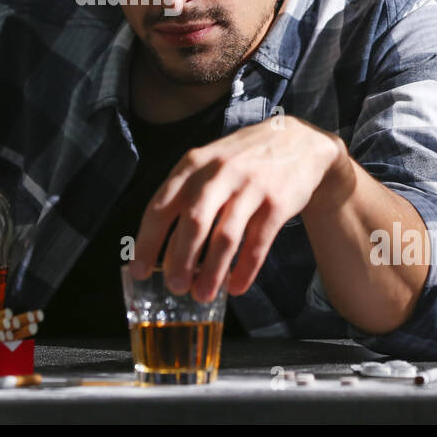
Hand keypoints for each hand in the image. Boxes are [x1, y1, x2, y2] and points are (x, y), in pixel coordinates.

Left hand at [128, 116, 348, 302]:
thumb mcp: (208, 164)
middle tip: (174, 287)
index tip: (138, 270)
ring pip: (226, 236)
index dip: (148, 242)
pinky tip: (236, 287)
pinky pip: (257, 243)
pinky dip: (245, 269)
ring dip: (211, 271)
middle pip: (192, 222)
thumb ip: (185, 196)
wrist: (298, 142)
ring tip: (201, 295)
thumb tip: (161, 249)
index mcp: (193, 165)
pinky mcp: (277, 202)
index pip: (161, 206)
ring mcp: (250, 187)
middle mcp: (219, 173)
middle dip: (180, 259)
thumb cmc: (242, 160)